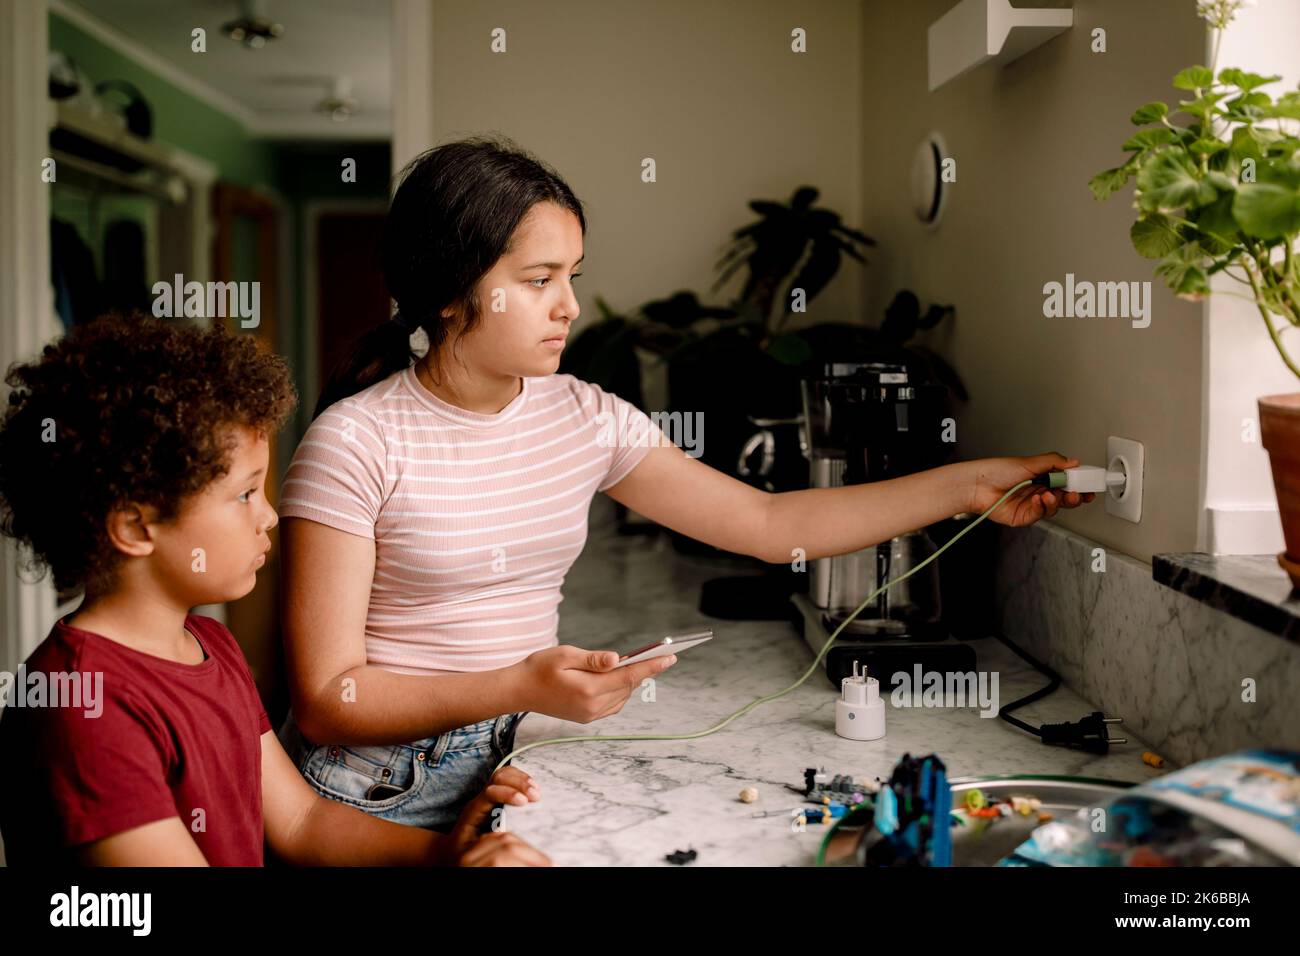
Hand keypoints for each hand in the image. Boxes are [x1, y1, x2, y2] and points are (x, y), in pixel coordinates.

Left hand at [433, 766, 550, 865]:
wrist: (452, 848)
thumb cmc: (462, 852)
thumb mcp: (471, 849)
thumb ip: (486, 840)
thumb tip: (505, 834)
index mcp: (473, 810)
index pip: (490, 793)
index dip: (508, 794)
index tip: (523, 802)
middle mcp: (481, 798)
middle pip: (499, 777)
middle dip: (519, 783)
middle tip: (535, 796)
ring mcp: (488, 795)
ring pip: (505, 774)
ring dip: (522, 779)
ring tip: (536, 791)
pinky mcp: (497, 797)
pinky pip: (510, 779)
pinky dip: (523, 780)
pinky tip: (533, 789)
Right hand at [509, 645, 676, 723]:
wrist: (519, 690)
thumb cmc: (539, 668)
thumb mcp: (565, 655)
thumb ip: (593, 659)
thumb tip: (618, 659)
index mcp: (588, 689)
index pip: (629, 676)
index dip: (652, 666)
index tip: (671, 657)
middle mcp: (592, 706)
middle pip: (628, 687)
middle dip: (644, 671)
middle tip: (659, 655)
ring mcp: (590, 715)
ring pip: (623, 697)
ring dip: (631, 681)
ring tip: (639, 664)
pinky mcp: (587, 717)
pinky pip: (613, 704)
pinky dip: (620, 691)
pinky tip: (618, 678)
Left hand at [966, 453, 1094, 526]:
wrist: (977, 484)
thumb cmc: (997, 471)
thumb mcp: (1029, 462)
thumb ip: (1053, 462)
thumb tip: (1074, 462)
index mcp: (1042, 477)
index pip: (1066, 482)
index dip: (1079, 484)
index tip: (1089, 484)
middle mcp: (1039, 491)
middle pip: (1064, 498)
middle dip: (1074, 497)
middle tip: (1078, 494)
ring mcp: (1032, 505)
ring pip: (1054, 507)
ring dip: (1056, 501)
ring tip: (1049, 494)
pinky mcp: (1024, 516)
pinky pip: (1040, 515)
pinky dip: (1041, 507)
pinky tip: (1037, 499)